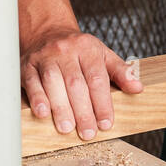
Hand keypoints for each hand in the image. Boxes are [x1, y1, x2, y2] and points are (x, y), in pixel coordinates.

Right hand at [21, 24, 143, 138]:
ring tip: (67, 128)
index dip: (102, 103)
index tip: (106, 123)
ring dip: (61, 108)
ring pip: (54, 83)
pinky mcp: (28, 65)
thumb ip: (120, 72)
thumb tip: (138, 87)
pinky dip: (38, 98)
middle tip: (88, 133)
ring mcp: (46, 57)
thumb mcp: (103, 55)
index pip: (97, 78)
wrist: (48, 32)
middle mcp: (66, 51)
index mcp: (88, 49)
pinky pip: (32, 82)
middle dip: (83, 111)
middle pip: (76, 83)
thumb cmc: (78, 50)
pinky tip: (43, 113)